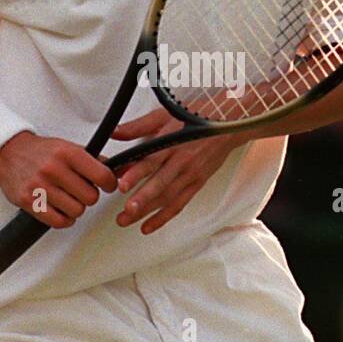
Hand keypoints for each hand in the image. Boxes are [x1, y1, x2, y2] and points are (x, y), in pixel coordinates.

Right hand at [0, 131, 117, 228]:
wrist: (8, 153)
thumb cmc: (40, 152)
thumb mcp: (68, 147)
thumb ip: (92, 159)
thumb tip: (116, 170)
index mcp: (67, 153)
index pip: (102, 175)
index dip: (109, 184)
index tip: (107, 185)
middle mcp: (54, 169)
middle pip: (90, 197)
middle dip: (89, 196)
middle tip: (81, 191)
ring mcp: (40, 186)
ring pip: (76, 211)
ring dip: (76, 208)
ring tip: (68, 199)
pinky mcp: (29, 202)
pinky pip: (59, 222)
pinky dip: (64, 219)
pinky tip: (61, 209)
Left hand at [112, 108, 243, 234]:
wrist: (227, 125)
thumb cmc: (196, 118)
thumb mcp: (165, 115)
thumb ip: (138, 127)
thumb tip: (115, 132)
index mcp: (172, 142)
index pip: (152, 160)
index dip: (137, 173)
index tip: (122, 185)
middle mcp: (181, 161)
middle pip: (160, 184)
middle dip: (142, 200)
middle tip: (125, 212)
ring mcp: (190, 175)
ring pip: (168, 198)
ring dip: (147, 212)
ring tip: (127, 220)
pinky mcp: (196, 184)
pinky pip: (179, 204)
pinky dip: (164, 217)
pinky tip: (148, 226)